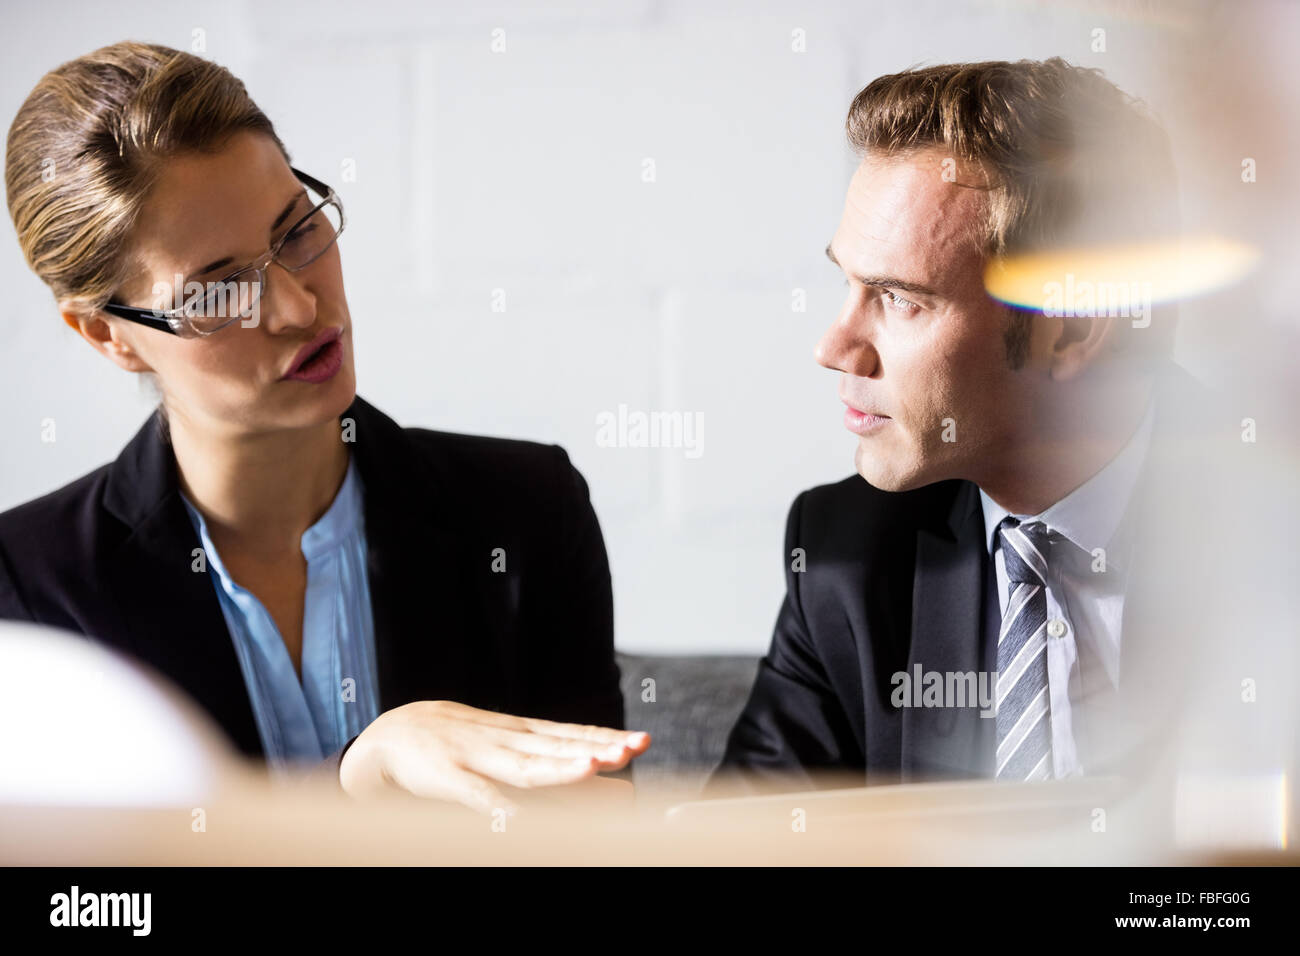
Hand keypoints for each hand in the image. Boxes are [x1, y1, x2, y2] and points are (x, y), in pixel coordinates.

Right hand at [338, 700, 649, 812]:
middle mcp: (505, 740)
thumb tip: (592, 767)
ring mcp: (477, 757)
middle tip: (632, 748)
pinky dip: (494, 804)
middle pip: (558, 746)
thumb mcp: (504, 742)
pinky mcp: (448, 778)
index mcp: (520, 733)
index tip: (640, 741)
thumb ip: (543, 755)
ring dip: (558, 767)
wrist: (392, 733)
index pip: (571, 733)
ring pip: (524, 765)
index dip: (606, 737)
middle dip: (596, 747)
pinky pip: (476, 795)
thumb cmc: (458, 742)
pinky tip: (513, 818)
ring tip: (592, 767)